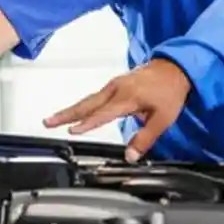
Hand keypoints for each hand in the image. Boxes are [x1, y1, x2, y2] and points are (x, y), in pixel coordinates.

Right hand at [44, 58, 190, 161]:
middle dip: (67, 114)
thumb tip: (130, 156)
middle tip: (48, 122)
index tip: (72, 130)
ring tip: (54, 119)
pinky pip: (95, 96)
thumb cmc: (170, 91)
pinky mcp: (116, 84)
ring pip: (89, 99)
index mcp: (127, 97)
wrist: (176, 67)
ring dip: (71, 109)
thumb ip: (145, 138)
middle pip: (87, 104)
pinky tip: (76, 112)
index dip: (87, 123)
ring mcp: (115, 84)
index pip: (103, 113)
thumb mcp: (163, 119)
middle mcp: (117, 89)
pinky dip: (83, 104)